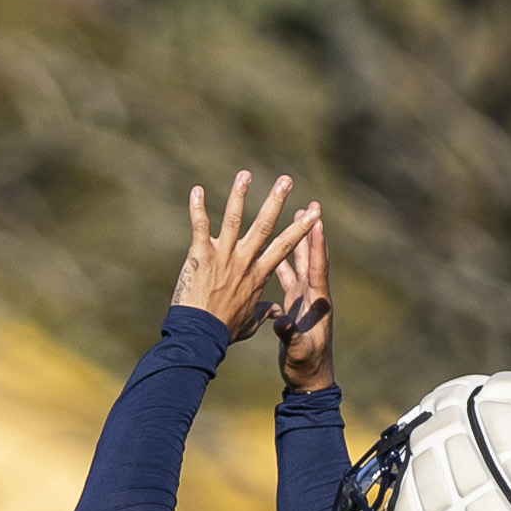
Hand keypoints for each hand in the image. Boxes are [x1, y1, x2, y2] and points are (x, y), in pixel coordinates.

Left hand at [171, 172, 320, 343]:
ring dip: (240, 195)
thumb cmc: (224, 331)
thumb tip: (277, 312)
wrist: (201, 335)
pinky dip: (197, 208)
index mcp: (259, 274)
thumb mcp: (249, 323)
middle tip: (286, 180)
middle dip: (276, 201)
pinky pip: (199, 227)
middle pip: (264, 226)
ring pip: (234, 219)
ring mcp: (223, 256)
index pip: (285, 247)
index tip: (314, 213)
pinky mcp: (200, 255)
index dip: (301, 229)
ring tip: (245, 174)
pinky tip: (197, 190)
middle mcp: (244, 261)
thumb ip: (263, 313)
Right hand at [270, 212, 332, 391]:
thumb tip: (282, 323)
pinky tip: (275, 246)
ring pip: (301, 262)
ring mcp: (305, 299)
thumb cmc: (306, 367)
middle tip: (311, 206)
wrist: (309, 380)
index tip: (316, 220)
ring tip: (294, 215)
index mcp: (317, 303)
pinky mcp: (295, 304)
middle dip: (310, 232)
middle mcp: (313, 296)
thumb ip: (291, 336)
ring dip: (297, 240)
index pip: (318, 267)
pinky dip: (283, 260)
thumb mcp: (298, 352)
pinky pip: (288, 276)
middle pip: (313, 257)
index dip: (316, 244)